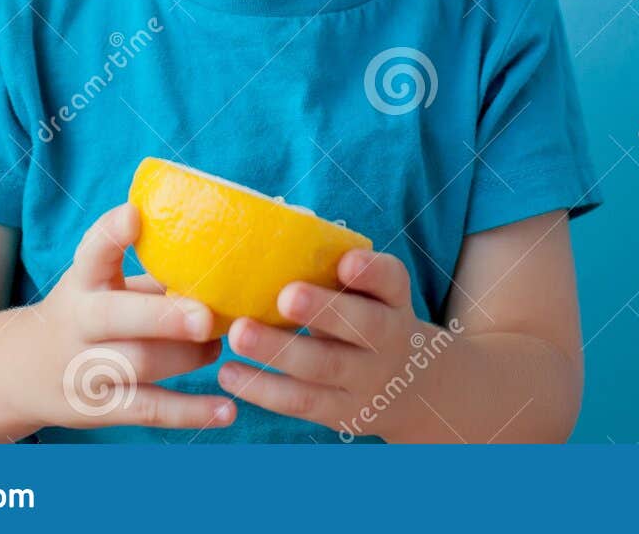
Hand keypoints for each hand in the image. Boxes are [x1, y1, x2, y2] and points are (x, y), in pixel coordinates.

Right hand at [23, 203, 235, 431]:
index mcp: (83, 282)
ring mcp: (84, 368)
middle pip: (115, 317)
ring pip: (139, 364)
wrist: (20, 372)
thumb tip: (228, 254)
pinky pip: (148, 410)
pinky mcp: (98, 409)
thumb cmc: (88, 312)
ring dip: (188, 357)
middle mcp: (79, 322)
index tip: (134, 215)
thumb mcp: (102, 285)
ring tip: (216, 346)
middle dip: (162, 317)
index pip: (91, 253)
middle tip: (203, 317)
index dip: (111, 234)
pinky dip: (190, 412)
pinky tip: (226, 410)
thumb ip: (153, 272)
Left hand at [217, 249, 436, 438]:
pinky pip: (301, 401)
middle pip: (364, 325)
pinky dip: (263, 389)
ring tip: (239, 334)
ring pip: (324, 366)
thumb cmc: (368, 320)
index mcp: (394, 300)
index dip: (371, 271)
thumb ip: (338, 271)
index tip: (345, 262)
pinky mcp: (343, 412)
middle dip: (324, 311)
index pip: (393, 280)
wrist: (407, 388)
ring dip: (279, 351)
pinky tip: (230, 373)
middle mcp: (389, 339)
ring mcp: (367, 380)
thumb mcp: (371, 297)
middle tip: (287, 296)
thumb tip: (284, 226)